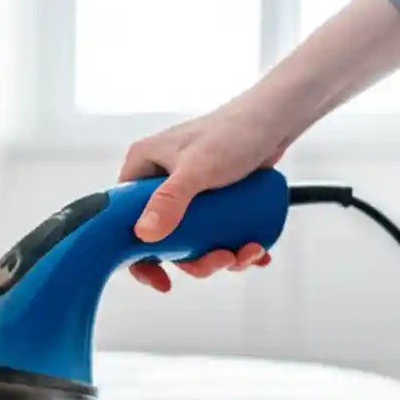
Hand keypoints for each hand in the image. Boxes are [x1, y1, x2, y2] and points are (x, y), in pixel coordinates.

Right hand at [119, 94, 288, 292]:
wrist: (275, 120)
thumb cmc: (233, 133)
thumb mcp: (197, 169)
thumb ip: (169, 200)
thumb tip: (145, 236)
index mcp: (141, 168)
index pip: (123, 220)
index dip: (137, 257)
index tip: (163, 280)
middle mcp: (159, 182)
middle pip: (164, 239)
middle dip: (196, 259)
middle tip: (222, 259)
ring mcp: (186, 193)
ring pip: (193, 241)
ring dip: (221, 255)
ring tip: (248, 252)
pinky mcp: (211, 199)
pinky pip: (214, 233)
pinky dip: (234, 246)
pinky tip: (255, 250)